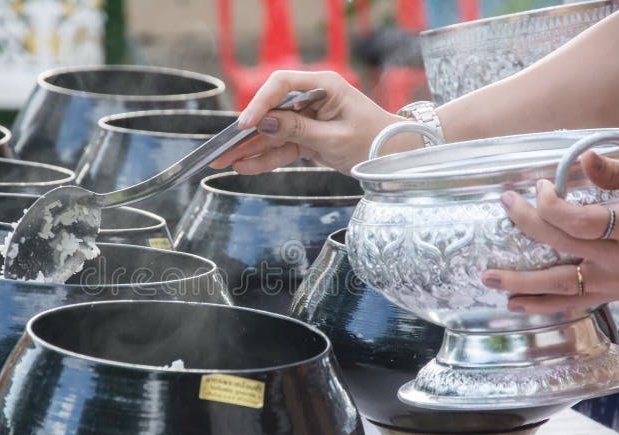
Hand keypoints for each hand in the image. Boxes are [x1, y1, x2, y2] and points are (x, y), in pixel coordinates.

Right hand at [210, 70, 412, 174]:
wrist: (397, 156)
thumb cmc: (375, 141)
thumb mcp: (335, 138)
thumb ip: (298, 130)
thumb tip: (264, 124)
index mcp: (323, 86)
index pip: (282, 85)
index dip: (260, 103)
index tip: (245, 125)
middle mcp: (312, 99)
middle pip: (270, 110)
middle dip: (245, 131)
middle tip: (221, 148)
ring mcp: (308, 119)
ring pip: (272, 133)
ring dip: (249, 148)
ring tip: (224, 162)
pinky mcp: (307, 138)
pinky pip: (281, 148)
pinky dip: (265, 158)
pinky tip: (244, 166)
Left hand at [481, 151, 618, 312]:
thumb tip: (584, 160)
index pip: (576, 220)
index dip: (550, 203)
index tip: (540, 185)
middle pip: (562, 246)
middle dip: (526, 226)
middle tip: (504, 206)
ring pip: (564, 285)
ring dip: (523, 284)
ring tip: (489, 278)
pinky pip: (578, 302)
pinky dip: (546, 304)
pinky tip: (519, 304)